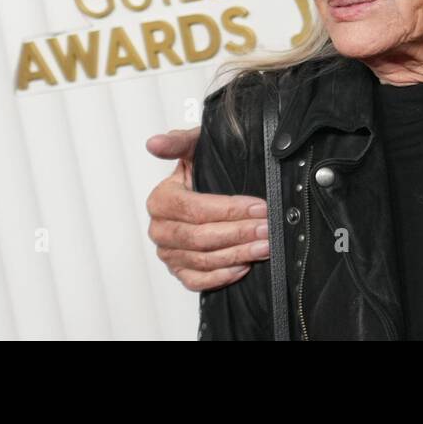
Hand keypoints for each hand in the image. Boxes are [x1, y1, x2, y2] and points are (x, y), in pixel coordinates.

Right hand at [145, 127, 269, 291]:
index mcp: (161, 199)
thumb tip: (154, 143)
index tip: (259, 207)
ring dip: (237, 254)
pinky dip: (222, 276)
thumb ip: (178, 142)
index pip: (195, 209)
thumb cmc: (201, 167)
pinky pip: (197, 280)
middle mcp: (160, 228)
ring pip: (203, 260)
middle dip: (239, 233)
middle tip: (267, 229)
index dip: (229, 210)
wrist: (207, 186)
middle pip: (200, 237)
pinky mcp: (178, 270)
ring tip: (264, 246)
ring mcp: (168, 252)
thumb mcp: (194, 147)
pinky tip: (244, 266)